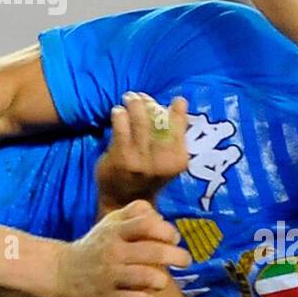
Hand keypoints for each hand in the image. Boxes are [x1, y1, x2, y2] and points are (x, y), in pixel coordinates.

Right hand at [55, 199, 189, 296]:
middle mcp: (112, 252)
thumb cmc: (95, 247)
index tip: (174, 238)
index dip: (166, 230)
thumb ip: (133, 214)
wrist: (61, 273)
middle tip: (185, 260)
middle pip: (152, 251)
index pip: (146, 224)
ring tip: (161, 281)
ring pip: (146, 277)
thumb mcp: (109, 224)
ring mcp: (108, 277)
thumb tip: (159, 215)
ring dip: (160, 279)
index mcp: (114, 232)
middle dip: (176, 256)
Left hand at [95, 92, 188, 210]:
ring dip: (134, 105)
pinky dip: (119, 116)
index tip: (175, 101)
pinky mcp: (122, 159)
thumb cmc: (148, 174)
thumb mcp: (168, 159)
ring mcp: (141, 161)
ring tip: (129, 98)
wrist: (123, 200)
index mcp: (178, 161)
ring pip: (140, 122)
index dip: (177, 111)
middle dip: (149, 103)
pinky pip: (121, 129)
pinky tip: (117, 112)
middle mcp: (162, 162)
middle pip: (159, 122)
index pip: (180, 128)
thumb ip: (174, 135)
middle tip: (139, 96)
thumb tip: (180, 101)